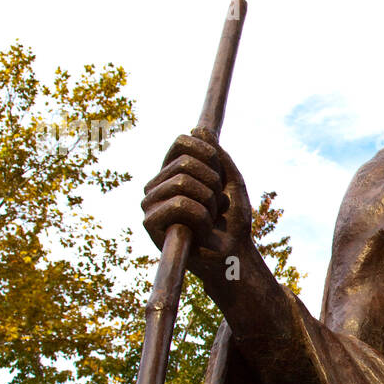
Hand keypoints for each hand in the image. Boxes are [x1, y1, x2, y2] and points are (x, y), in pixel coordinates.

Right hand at [141, 129, 252, 285]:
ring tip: (208, 219)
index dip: (209, 155)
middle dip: (213, 185)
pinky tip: (200, 231)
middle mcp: (156, 184)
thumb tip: (197, 128)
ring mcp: (150, 203)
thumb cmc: (232, 220)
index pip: (184, 141)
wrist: (233, 254)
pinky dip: (201, 217)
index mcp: (172, 171)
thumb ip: (218, 155)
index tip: (220, 177)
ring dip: (208, 203)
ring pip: (183, 182)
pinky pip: (180, 204)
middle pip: (186, 163)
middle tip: (215, 207)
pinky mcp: (149, 223)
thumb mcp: (231, 181)